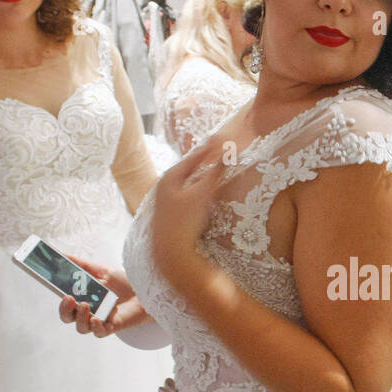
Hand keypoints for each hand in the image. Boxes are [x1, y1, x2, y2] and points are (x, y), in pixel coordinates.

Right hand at [58, 256, 147, 336]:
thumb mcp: (102, 271)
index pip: (65, 302)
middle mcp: (89, 311)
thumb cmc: (123, 283)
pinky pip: (99, 333)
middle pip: (68, 317)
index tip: (53, 288)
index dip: (57, 297)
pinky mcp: (112, 327)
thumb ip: (82, 265)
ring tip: (86, 304)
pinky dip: (96, 327)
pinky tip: (97, 319)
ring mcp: (99, 320)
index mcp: (83, 298)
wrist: (146, 292)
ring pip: (82, 328)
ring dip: (80, 318)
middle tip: (69, 299)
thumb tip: (63, 255)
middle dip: (65, 310)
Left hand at [153, 149, 224, 287]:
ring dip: (200, 174)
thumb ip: (215, 173)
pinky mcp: (170, 214)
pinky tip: (203, 192)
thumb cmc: (184, 222)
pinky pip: (186, 193)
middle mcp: (164, 186)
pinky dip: (196, 188)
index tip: (220, 139)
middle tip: (216, 151)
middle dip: (203, 160)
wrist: (171, 253)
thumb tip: (227, 154)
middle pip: (188, 168)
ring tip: (212, 168)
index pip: (193, 157)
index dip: (208, 148)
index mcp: (170, 177)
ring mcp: (165, 200)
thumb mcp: (202, 194)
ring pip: (186, 181)